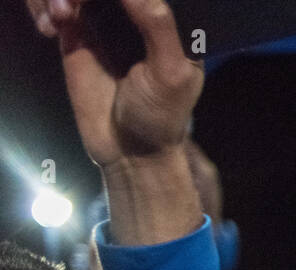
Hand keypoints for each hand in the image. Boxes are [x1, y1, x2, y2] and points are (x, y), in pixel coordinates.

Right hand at [44, 0, 202, 171]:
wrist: (128, 151)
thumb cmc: (160, 115)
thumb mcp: (171, 72)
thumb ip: (158, 25)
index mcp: (170, 21)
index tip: (110, 0)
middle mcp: (137, 16)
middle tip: (74, 5)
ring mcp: (105, 21)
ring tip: (62, 14)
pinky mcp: (76, 33)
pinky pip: (57, 5)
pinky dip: (47, 5)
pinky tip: (53, 25)